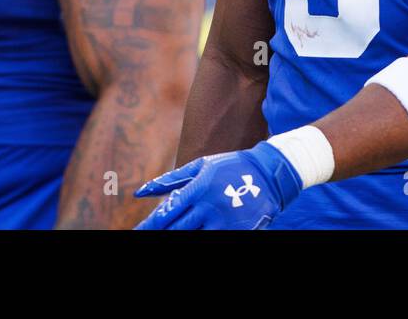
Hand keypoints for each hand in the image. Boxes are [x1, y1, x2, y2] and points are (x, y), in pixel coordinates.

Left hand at [134, 142, 302, 229]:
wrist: (269, 174)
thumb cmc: (229, 167)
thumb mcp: (200, 167)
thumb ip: (170, 181)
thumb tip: (139, 192)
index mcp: (199, 189)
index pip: (167, 213)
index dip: (150, 225)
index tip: (137, 231)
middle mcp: (209, 207)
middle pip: (177, 229)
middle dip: (161, 234)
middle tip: (145, 236)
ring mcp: (224, 223)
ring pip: (194, 237)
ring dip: (181, 236)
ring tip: (171, 234)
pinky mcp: (237, 232)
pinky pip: (213, 240)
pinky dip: (200, 238)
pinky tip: (195, 234)